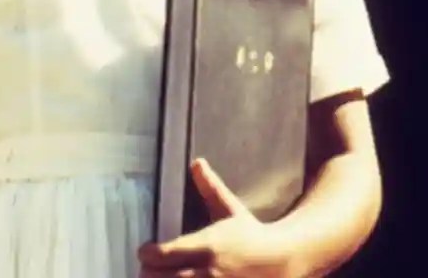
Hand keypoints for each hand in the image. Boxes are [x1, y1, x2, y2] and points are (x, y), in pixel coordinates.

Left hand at [138, 159, 288, 277]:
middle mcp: (207, 271)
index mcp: (206, 246)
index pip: (161, 254)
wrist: (281, 259)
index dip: (147, 253)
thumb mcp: (230, 209)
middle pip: (157, 277)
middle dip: (148, 272)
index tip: (145, 250)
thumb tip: (197, 162)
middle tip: (148, 267)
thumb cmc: (251, 234)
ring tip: (161, 276)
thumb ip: (210, 188)